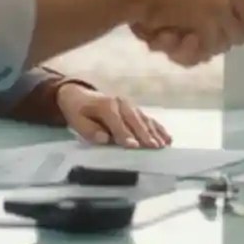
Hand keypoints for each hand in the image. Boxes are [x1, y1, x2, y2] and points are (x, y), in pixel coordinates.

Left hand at [56, 84, 172, 149]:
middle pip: (134, 120)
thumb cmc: (79, 111)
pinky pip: (149, 119)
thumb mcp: (77, 121)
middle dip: (144, 135)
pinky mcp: (135, 110)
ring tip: (163, 145)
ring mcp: (130, 105)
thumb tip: (105, 138)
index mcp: (106, 105)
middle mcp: (121, 103)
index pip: (116, 122)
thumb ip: (90, 130)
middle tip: (154, 147)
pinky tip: (167, 138)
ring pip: (144, 120)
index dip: (125, 134)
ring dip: (154, 133)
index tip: (134, 146)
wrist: (80, 95)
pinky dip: (158, 129)